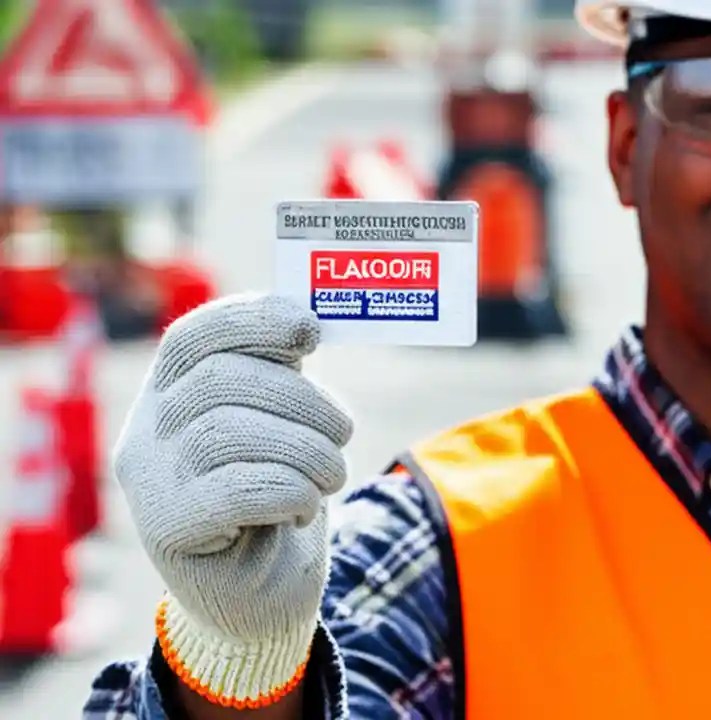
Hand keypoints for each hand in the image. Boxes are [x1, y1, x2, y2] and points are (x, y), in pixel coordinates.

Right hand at [113, 293, 352, 706]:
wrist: (260, 594)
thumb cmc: (276, 497)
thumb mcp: (283, 425)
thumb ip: (285, 376)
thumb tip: (313, 318)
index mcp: (171, 391)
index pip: (195, 335)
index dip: (253, 320)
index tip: (312, 332)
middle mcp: (147, 428)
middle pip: (220, 380)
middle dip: (303, 401)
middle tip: (343, 432)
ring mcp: (150, 480)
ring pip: (227, 433)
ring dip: (305, 450)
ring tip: (331, 474)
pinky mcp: (167, 529)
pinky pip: (236, 490)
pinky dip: (290, 490)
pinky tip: (303, 505)